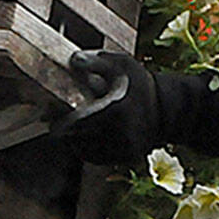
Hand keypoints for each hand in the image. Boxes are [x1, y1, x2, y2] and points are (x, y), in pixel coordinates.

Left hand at [53, 51, 162, 167]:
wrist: (168, 110)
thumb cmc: (140, 83)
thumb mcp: (122, 64)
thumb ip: (96, 61)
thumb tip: (73, 61)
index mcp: (115, 110)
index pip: (76, 123)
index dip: (59, 121)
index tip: (50, 116)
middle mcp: (119, 133)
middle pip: (77, 139)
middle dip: (63, 131)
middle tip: (53, 121)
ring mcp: (123, 148)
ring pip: (85, 151)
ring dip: (74, 141)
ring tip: (70, 129)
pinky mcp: (125, 157)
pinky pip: (97, 157)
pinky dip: (87, 149)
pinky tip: (85, 137)